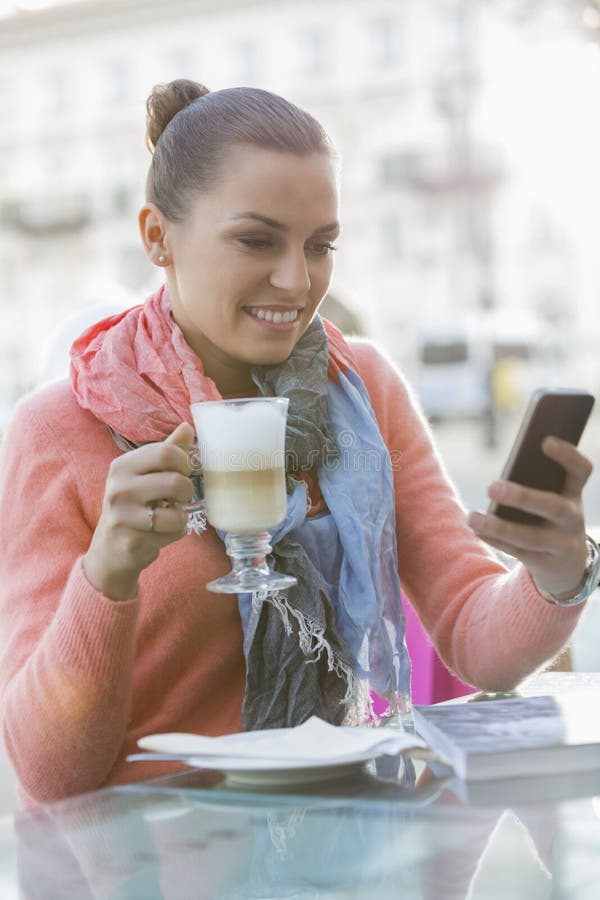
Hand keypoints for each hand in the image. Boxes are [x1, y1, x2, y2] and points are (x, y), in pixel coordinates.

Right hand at [83, 423, 194, 600]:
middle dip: (186, 491)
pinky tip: (161, 532)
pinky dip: (176, 533)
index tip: (180, 472)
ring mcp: (123, 516)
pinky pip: (174, 532)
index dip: (184, 463)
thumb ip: (166, 450)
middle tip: (178, 497)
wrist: (110, 551)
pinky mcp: (133, 540)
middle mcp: (118, 488)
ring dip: (182, 515)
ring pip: (178, 512)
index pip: (167, 452)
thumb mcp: (143, 475)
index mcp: (122, 466)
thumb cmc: (133, 506)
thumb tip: (188, 426)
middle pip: (177, 482)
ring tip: (168, 515)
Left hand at [467, 436, 592, 600]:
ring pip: (530, 537)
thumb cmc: (549, 519)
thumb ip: (535, 485)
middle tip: (491, 487)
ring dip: (498, 527)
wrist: (568, 567)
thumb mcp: (551, 500)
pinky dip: (496, 540)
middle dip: (523, 497)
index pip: (581, 471)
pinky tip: (477, 529)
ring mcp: (562, 545)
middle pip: (554, 507)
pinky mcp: (547, 565)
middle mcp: (573, 519)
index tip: (545, 440)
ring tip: (472, 516)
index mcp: (574, 495)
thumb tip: (500, 480)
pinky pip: (518, 553)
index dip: (568, 455)